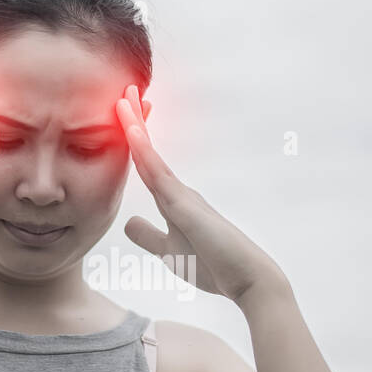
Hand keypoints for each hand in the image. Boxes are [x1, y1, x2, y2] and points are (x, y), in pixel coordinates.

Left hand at [115, 84, 285, 304]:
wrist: (249, 280)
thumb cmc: (215, 266)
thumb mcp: (169, 251)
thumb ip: (149, 235)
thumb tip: (128, 223)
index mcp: (175, 202)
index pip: (146, 166)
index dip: (133, 141)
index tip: (123, 114)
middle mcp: (180, 192)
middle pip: (148, 153)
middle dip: (134, 122)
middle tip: (123, 91)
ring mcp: (183, 196)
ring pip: (151, 156)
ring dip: (135, 126)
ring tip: (122, 96)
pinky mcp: (186, 206)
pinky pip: (159, 173)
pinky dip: (143, 150)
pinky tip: (130, 132)